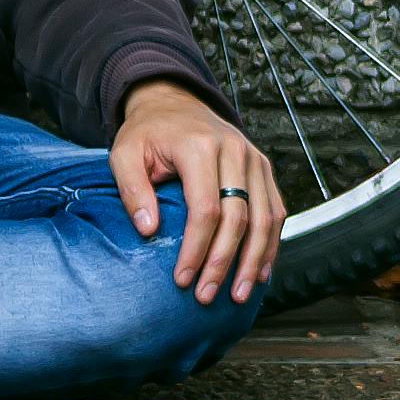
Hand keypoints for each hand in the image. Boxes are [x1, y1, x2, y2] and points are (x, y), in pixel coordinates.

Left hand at [112, 79, 285, 304]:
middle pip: (239, 217)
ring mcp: (254, 158)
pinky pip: (275, 210)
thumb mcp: (124, 154)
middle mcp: (234, 150)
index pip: (205, 209)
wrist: (173, 103)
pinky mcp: (263, 168)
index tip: (183, 279)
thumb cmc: (146, 134)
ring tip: (240, 295)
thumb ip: (132, 189)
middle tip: (207, 296)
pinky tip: (260, 272)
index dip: (197, 249)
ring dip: (254, 261)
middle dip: (223, 263)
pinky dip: (271, 244)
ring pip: (265, 218)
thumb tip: (148, 230)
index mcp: (199, 146)